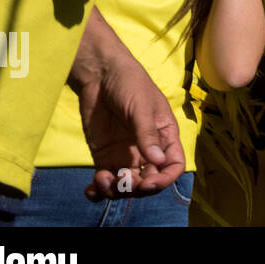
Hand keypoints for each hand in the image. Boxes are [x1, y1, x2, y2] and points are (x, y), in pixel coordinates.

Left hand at [73, 47, 185, 200]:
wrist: (100, 73)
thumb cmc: (129, 82)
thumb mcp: (141, 106)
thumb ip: (147, 133)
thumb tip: (158, 161)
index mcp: (164, 136)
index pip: (173, 165)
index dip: (164, 179)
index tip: (147, 182)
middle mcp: (147, 149)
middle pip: (149, 180)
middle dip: (137, 187)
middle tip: (122, 179)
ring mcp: (125, 153)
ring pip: (126, 184)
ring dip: (117, 190)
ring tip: (103, 180)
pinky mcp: (104, 155)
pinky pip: (105, 179)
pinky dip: (99, 190)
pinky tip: (91, 188)